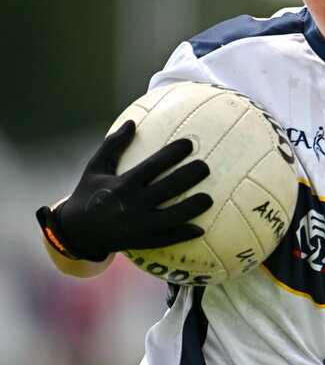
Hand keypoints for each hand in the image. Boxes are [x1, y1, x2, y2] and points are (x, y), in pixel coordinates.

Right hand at [36, 120, 212, 260]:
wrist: (76, 231)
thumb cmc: (89, 193)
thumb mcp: (95, 168)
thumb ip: (112, 145)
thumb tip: (132, 122)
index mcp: (122, 184)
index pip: (152, 166)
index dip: (172, 154)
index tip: (189, 144)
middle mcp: (131, 204)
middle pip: (166, 189)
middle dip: (188, 177)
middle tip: (205, 167)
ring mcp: (137, 226)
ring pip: (171, 217)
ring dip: (192, 208)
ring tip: (209, 198)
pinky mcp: (140, 242)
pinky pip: (165, 240)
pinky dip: (182, 235)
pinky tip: (200, 229)